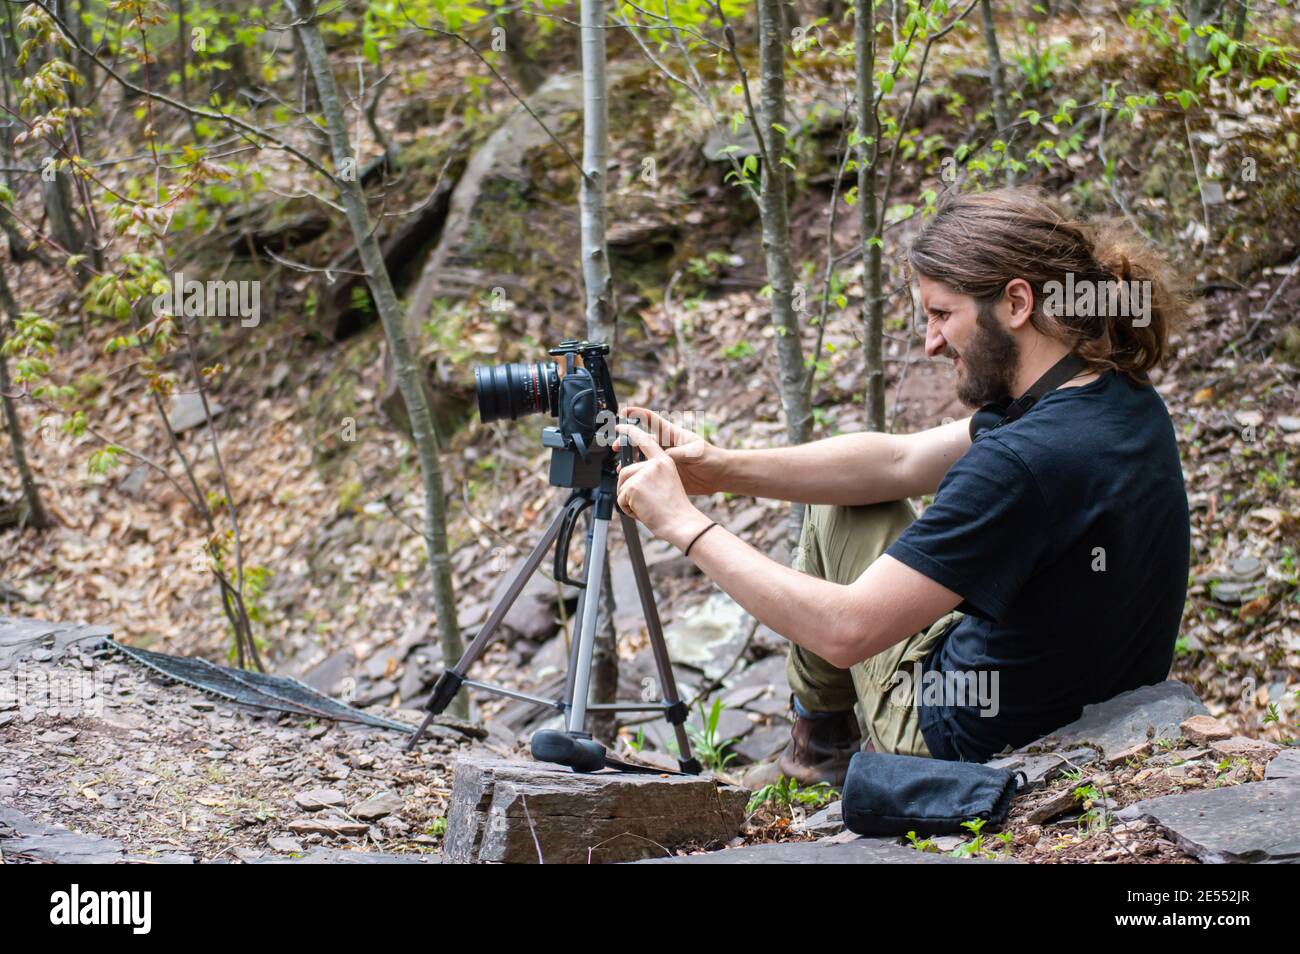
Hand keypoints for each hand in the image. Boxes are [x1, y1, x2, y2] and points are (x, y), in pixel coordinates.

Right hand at [613, 405, 721, 495]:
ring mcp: (663, 460)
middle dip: (626, 441)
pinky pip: (647, 472)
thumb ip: (678, 453)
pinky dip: (637, 474)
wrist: (718, 475)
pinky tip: (631, 478)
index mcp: (671, 435)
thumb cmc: (710, 457)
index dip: (637, 414)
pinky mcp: (665, 473)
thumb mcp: (695, 452)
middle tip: (615, 446)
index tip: (623, 412)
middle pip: (640, 440)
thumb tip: (664, 456)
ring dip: (629, 460)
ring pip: (641, 457)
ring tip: (620, 466)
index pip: (651, 420)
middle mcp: (665, 446)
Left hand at [615, 422, 713, 549]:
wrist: (682, 522)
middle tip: (642, 501)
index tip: (620, 426)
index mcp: (664, 461)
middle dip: (626, 487)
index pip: (645, 440)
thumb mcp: (667, 483)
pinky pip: (620, 498)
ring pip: (622, 485)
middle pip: (626, 470)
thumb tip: (630, 476)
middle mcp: (654, 464)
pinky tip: (643, 512)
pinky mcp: (634, 485)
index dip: (631, 431)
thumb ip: (651, 474)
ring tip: (645, 507)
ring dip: (628, 500)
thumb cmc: (676, 508)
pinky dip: (628, 509)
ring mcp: (643, 473)